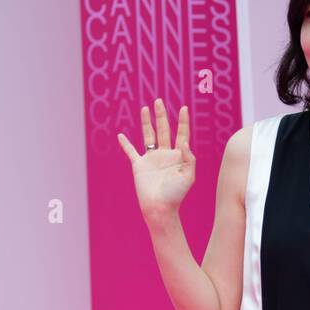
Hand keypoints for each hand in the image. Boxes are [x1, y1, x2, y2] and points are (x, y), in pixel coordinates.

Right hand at [117, 99, 195, 221]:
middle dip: (161, 116)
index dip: (183, 122)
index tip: (183, 108)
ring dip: (146, 122)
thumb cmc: (176, 195)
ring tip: (145, 108)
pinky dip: (125, 144)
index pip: (181, 135)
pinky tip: (121, 135)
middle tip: (159, 101)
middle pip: (163, 130)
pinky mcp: (139, 165)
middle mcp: (165, 155)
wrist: (160, 208)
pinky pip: (131, 152)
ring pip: (148, 136)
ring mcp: (151, 159)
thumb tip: (185, 143)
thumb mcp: (188, 177)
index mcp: (178, 157)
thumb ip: (189, 159)